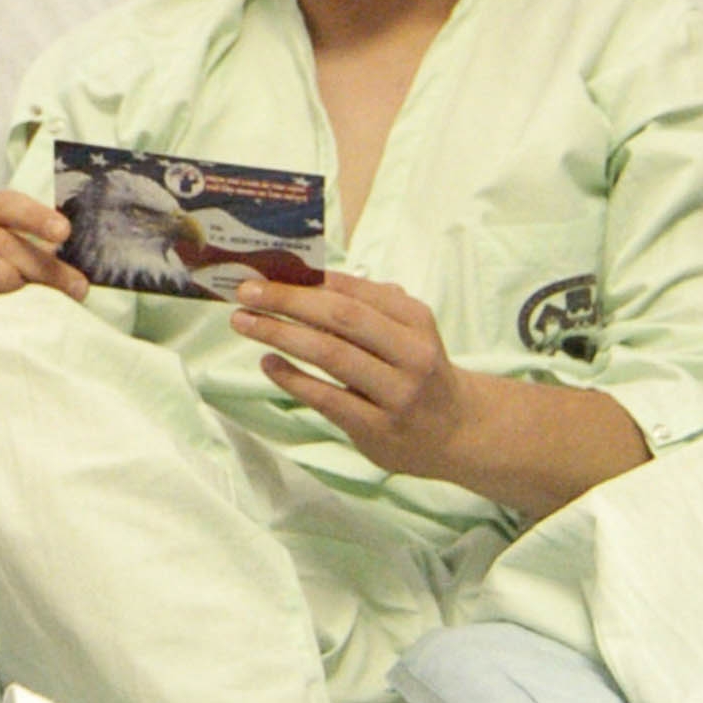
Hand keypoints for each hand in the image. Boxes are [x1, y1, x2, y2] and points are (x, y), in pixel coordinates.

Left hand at [229, 269, 475, 477]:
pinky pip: (326, 398)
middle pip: (341, 318)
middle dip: (288, 301)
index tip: (267, 271)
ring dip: (281, 333)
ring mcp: (396, 393)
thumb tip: (308, 278)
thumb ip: (368, 304)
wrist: (457, 431)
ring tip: (244, 322)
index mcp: (415, 320)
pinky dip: (292, 378)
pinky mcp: (378, 428)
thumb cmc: (419, 370)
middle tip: (246, 291)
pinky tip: (268, 362)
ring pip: (331, 355)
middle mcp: (411, 353)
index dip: (309, 279)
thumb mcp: (408, 330)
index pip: (356, 291)